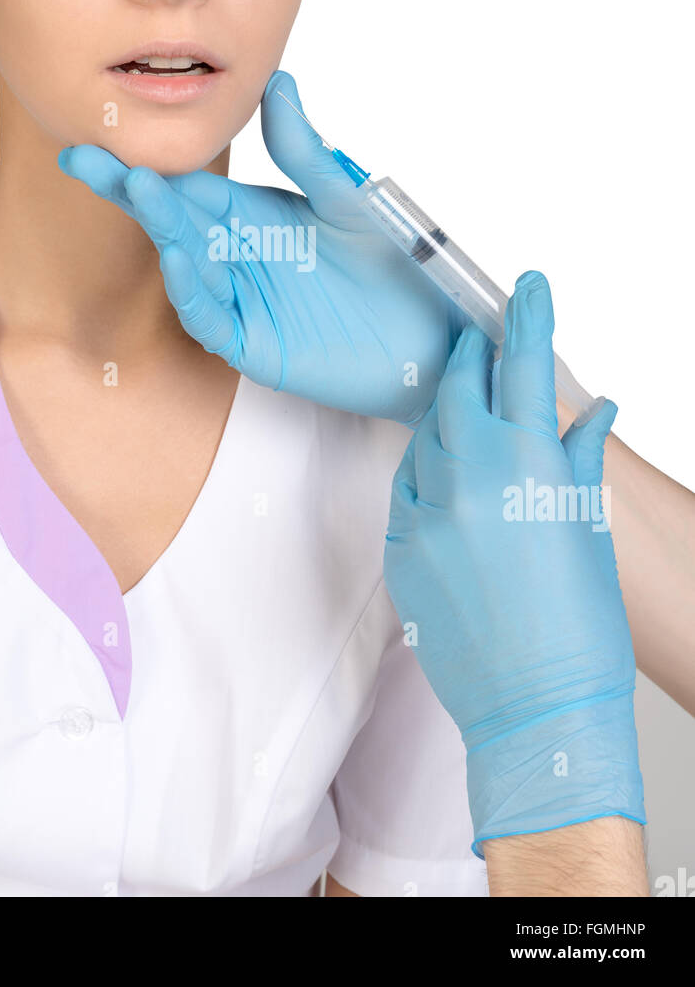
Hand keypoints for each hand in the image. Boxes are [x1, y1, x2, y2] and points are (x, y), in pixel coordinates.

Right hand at [57, 70, 466, 424]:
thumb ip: (305, 152)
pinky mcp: (254, 345)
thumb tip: (277, 81)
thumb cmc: (394, 270)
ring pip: (186, 264)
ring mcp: (242, 302)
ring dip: (161, 228)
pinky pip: (211, 318)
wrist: (434, 335)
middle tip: (83, 157)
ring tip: (140, 187)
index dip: (142, 164)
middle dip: (129, 189)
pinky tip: (181, 257)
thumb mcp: (347, 201)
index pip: (185, 186)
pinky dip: (193, 291)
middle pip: (171, 221)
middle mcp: (236, 258)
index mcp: (251, 218)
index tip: (96, 137)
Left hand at [383, 270, 645, 856]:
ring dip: (446, 421)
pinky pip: (405, 491)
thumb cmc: (580, 624)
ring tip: (469, 424)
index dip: (526, 320)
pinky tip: (449, 487)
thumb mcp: (587, 528)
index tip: (525, 287)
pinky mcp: (399, 548)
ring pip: (424, 438)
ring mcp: (426, 513)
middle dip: (471, 361)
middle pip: (458, 389)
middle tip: (481, 345)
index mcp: (529, 466)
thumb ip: (579, 458)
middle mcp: (470, 478)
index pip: (523, 368)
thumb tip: (595, 410)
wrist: (538, 708)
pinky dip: (427, 478)